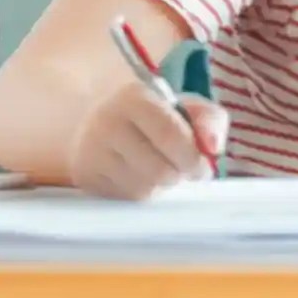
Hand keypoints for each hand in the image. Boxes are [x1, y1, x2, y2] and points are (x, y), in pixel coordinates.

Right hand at [67, 82, 228, 199]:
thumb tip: (213, 148)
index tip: (203, 167)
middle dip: (180, 175)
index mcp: (134, 98)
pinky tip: (139, 176)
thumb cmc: (156, 116)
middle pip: (159, 170)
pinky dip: (141, 193)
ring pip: (143, 190)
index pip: (170, 136)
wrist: (102, 121)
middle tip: (183, 170)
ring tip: (159, 169)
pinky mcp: (84, 177)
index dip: (193, 158)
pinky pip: (125, 199)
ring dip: (161, 187)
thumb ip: (211, 121)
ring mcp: (90, 152)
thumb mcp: (188, 107)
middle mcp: (106, 123)